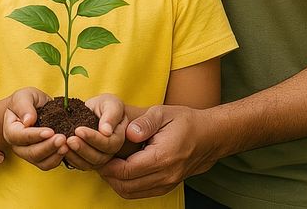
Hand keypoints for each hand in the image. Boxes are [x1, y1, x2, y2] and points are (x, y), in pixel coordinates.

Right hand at [2, 87, 67, 169]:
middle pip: (31, 153)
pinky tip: (67, 149)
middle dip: (48, 147)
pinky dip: (58, 159)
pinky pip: (48, 164)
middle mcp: (17, 146)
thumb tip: (28, 120)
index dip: (35, 135)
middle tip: (62, 139)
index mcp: (11, 130)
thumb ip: (24, 106)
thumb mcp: (24, 96)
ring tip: (67, 145)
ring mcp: (28, 154)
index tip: (50, 131)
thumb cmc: (27, 102)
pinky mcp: (40, 158)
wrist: (33, 109)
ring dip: (54, 155)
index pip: (20, 136)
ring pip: (40, 161)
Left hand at [63, 93, 127, 169]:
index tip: (78, 130)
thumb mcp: (111, 104)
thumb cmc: (105, 106)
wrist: (96, 111)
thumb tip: (106, 131)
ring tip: (63, 145)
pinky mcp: (88, 160)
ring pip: (88, 164)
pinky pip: (80, 165)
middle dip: (82, 149)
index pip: (108, 143)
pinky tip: (62, 150)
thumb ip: (111, 115)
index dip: (93, 138)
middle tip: (69, 140)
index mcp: (118, 137)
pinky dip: (70, 159)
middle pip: (98, 157)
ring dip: (75, 156)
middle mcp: (110, 152)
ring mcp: (99, 157)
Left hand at [99, 104, 217, 198]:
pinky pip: (141, 192)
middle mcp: (166, 175)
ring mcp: (168, 183)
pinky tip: (120, 170)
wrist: (209, 136)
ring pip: (132, 193)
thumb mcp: (163, 113)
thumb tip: (129, 133)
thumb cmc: (185, 121)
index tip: (97, 154)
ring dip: (116, 182)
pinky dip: (127, 185)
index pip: (126, 171)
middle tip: (97, 160)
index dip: (107, 165)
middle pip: (126, 186)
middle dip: (108, 175)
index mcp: (162, 157)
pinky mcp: (168, 186)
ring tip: (107, 165)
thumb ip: (144, 123)